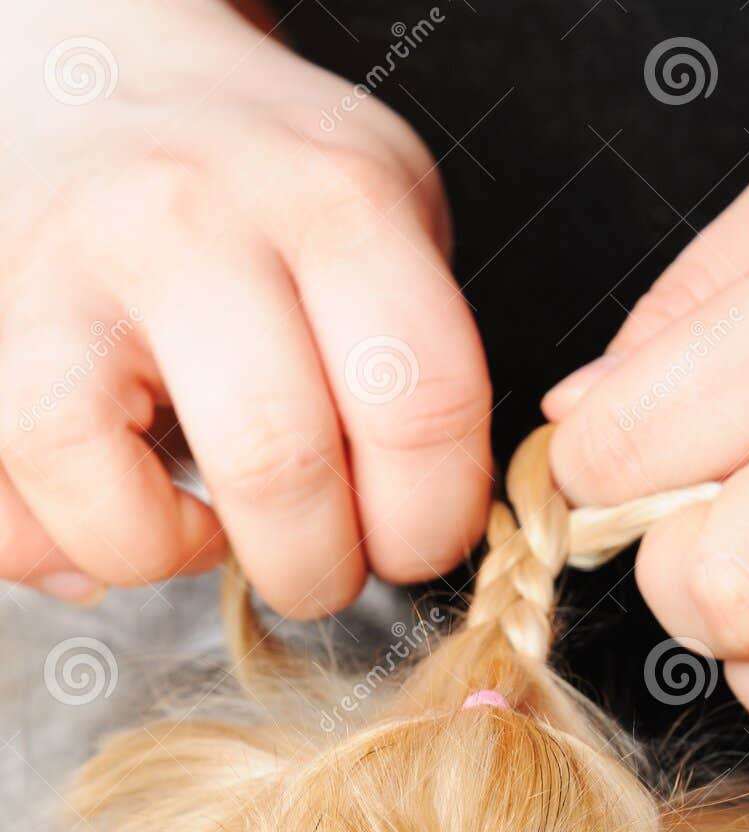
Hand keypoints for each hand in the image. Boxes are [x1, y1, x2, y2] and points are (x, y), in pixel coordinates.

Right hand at [0, 0, 490, 614]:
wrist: (89, 71)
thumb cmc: (250, 181)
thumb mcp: (378, 216)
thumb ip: (415, 361)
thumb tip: (402, 532)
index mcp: (331, 198)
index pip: (422, 402)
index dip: (431, 521)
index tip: (415, 543)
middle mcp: (190, 224)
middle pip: (279, 465)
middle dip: (316, 567)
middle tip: (317, 563)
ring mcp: (64, 280)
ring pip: (124, 512)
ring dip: (180, 560)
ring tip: (203, 528)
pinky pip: (15, 519)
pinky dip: (70, 549)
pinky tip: (113, 503)